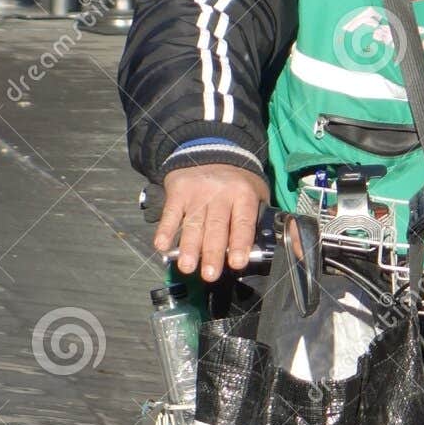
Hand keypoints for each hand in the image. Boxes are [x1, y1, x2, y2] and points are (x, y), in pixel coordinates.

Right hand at [153, 164, 269, 281]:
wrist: (212, 150)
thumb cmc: (237, 183)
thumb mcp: (257, 194)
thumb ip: (258, 220)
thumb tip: (261, 250)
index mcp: (243, 195)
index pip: (242, 222)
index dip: (240, 243)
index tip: (237, 262)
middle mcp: (220, 194)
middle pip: (216, 227)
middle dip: (212, 253)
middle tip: (210, 274)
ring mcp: (197, 193)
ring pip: (193, 224)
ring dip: (189, 247)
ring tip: (187, 267)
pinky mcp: (178, 192)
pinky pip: (171, 213)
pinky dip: (165, 230)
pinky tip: (162, 246)